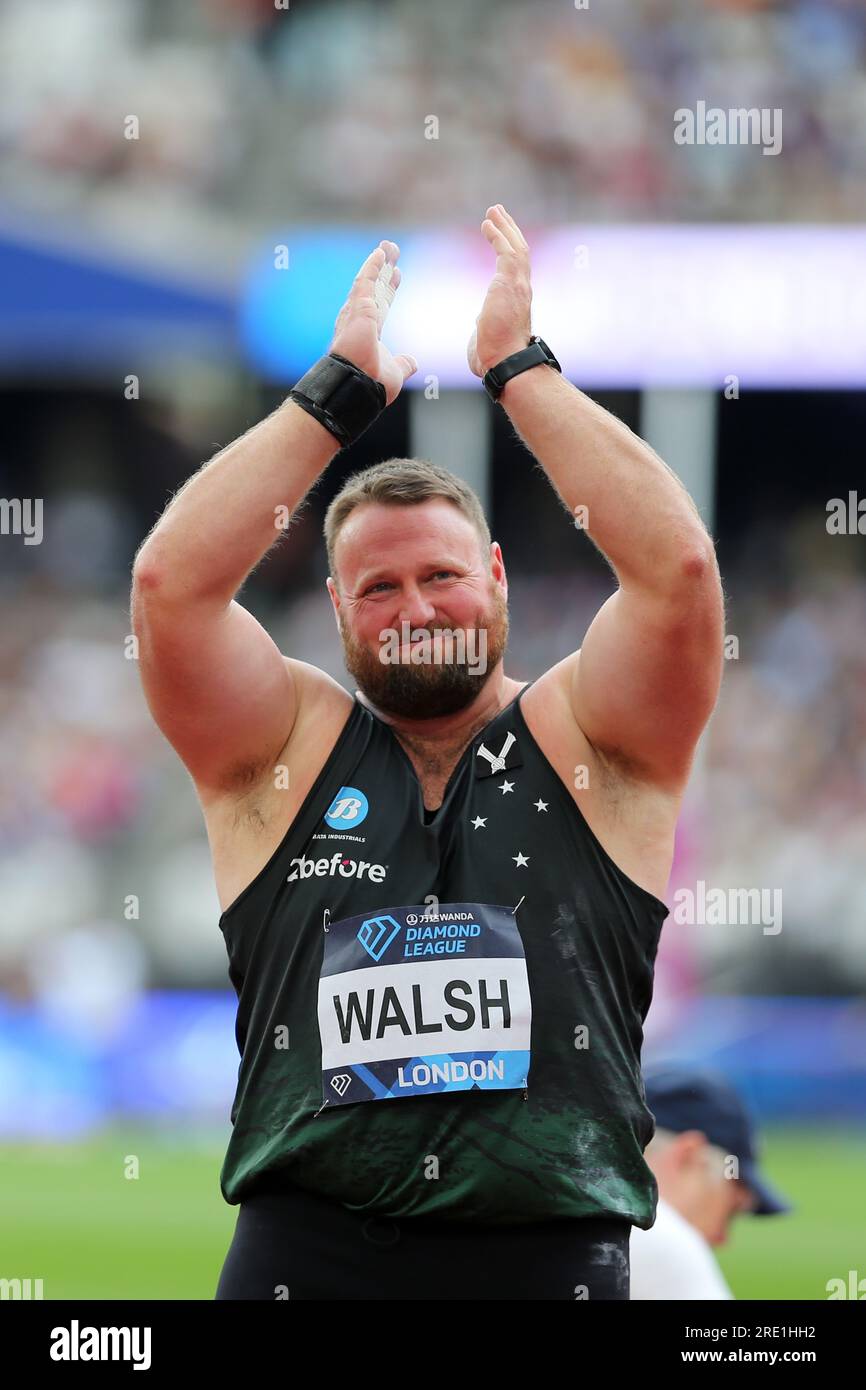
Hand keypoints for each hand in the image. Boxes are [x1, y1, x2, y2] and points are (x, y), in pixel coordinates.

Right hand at [329, 240, 416, 405]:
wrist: (360, 385)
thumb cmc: (373, 383)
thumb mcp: (396, 371)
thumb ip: (403, 364)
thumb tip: (413, 362)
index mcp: (370, 331)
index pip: (382, 303)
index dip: (390, 289)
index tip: (398, 275)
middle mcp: (361, 319)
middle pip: (376, 287)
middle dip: (385, 269)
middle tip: (393, 251)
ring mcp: (357, 312)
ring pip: (370, 280)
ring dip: (380, 262)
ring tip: (388, 246)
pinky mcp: (358, 307)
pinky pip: (365, 281)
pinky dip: (373, 266)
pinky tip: (380, 253)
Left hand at [467, 205, 532, 378]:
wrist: (505, 362)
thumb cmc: (494, 359)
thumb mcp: (485, 338)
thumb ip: (481, 329)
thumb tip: (477, 329)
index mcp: (516, 301)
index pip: (515, 269)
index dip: (507, 249)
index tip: (498, 235)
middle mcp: (521, 289)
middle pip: (519, 252)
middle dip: (508, 230)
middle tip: (498, 213)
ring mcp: (518, 285)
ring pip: (516, 247)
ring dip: (504, 227)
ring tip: (493, 210)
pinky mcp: (511, 283)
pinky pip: (506, 251)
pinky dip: (498, 235)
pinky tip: (487, 223)